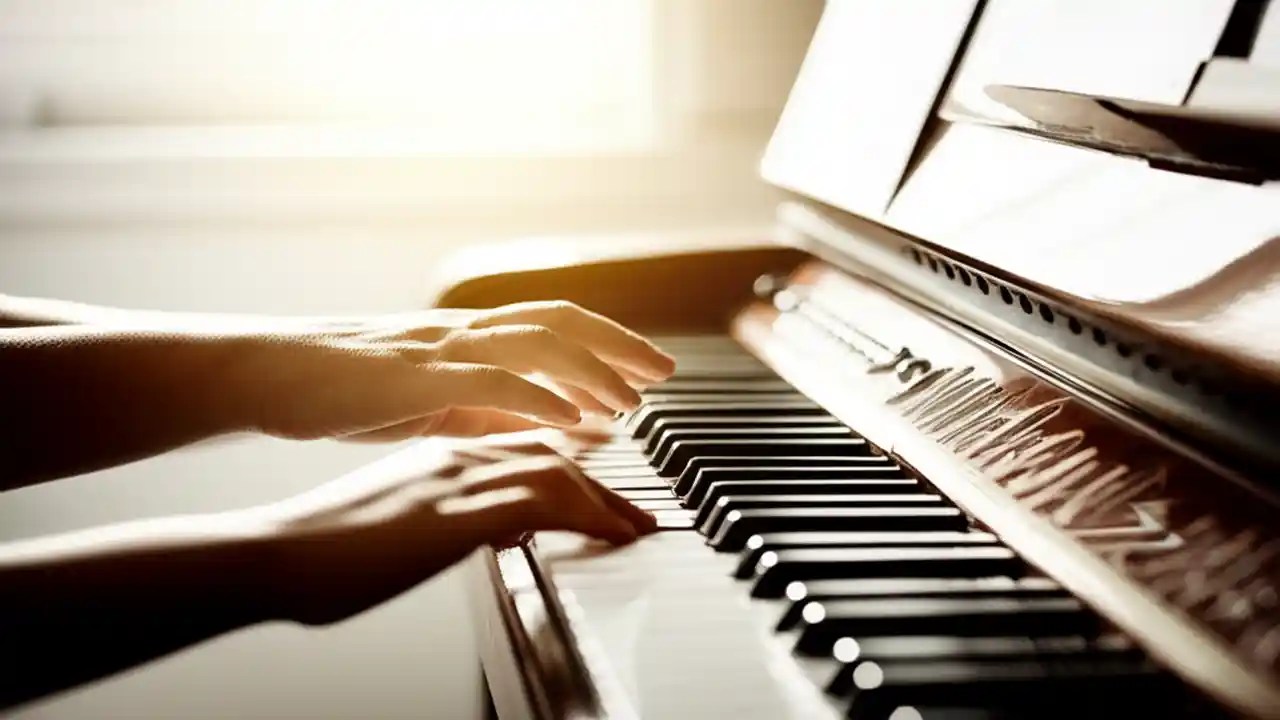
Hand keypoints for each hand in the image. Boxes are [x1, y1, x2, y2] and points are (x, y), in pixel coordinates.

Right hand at [226, 300, 674, 441]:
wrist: (261, 372)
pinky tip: (572, 417)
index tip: (649, 368)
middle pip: (557, 322)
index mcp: (461, 336)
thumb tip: (542, 423)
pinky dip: (536, 396)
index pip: (551, 324)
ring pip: (531, 344)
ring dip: (589, 370)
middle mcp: (457, 331)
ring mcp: (435, 349)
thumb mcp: (425, 400)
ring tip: (631, 399)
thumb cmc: (335, 388)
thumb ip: (483, 409)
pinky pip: (486, 381)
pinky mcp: (411, 378)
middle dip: (618, 345)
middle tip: (664, 372)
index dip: (606, 342)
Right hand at [256, 435, 656, 625]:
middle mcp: (455, 449)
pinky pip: (533, 490)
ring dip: (605, 494)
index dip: (582, 457)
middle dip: (609, 477)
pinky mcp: (446, 497)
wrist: (271, 551)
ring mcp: (451, 469)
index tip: (618, 483)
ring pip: (553, 461)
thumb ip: (446, 509)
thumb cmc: (327, 543)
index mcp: (443, 448)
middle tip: (645, 511)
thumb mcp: (400, 512)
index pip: (529, 439)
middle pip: (554, 444)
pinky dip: (582, 505)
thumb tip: (485, 527)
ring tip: (640, 526)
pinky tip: (610, 525)